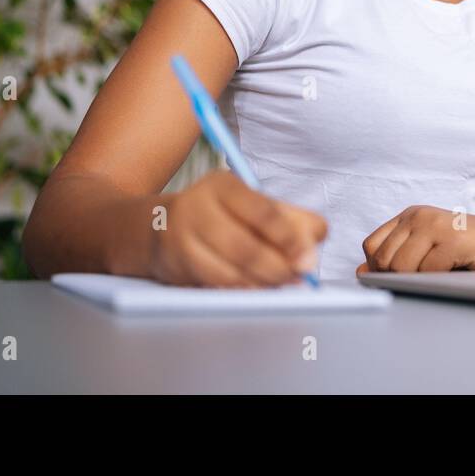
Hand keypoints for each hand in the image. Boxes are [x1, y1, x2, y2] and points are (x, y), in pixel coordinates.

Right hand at [149, 170, 325, 286]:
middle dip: (278, 268)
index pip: (263, 212)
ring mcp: (183, 238)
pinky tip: (258, 289)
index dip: (290, 238)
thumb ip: (291, 220)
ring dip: (263, 283)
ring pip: (231, 271)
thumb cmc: (222, 216)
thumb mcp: (254, 205)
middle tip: (299, 278)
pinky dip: (243, 290)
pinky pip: (217, 285)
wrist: (160, 228)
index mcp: (224, 185)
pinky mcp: (178, 266)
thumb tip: (314, 245)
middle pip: (246, 247)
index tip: (308, 259)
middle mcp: (198, 207)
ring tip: (282, 284)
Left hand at [356, 206, 474, 274]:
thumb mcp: (426, 251)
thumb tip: (360, 273)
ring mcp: (436, 226)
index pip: (371, 245)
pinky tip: (453, 271)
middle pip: (383, 259)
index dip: (378, 268)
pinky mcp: (452, 240)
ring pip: (401, 267)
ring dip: (417, 281)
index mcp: (409, 216)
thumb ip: (395, 258)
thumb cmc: (468, 250)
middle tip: (423, 280)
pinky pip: (426, 273)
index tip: (400, 277)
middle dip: (396, 278)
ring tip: (439, 275)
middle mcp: (419, 216)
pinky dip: (436, 281)